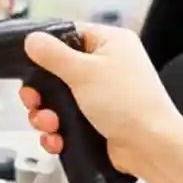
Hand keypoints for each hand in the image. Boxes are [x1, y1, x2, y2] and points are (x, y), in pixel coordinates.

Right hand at [21, 24, 182, 176]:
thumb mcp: (84, 72)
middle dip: (41, 92)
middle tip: (34, 101)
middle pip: (58, 72)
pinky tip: (57, 139)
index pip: (69, 35)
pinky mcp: (98, 120)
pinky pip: (67, 122)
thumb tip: (33, 39)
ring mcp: (102, 95)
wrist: (151, 147)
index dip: (47, 50)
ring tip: (50, 125)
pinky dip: (58, 132)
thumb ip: (53, 55)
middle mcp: (107, 66)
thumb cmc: (131, 104)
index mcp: (110, 43)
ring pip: (59, 100)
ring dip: (47, 115)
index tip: (31, 64)